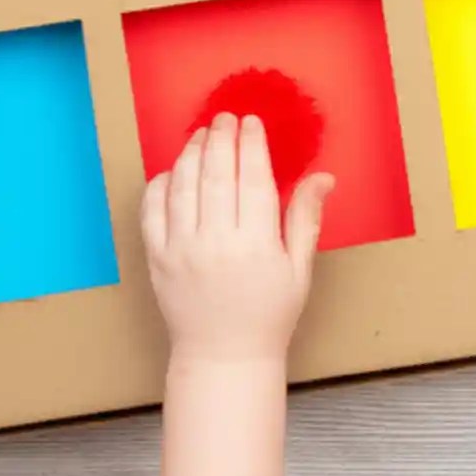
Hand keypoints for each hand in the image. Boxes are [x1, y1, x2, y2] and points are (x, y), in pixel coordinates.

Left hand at [141, 112, 334, 364]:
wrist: (223, 357)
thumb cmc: (269, 315)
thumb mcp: (298, 269)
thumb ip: (306, 219)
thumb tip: (324, 176)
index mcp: (255, 245)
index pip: (252, 180)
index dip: (252, 145)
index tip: (252, 122)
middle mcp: (215, 243)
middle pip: (215, 175)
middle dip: (221, 139)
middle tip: (225, 118)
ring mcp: (180, 250)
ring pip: (182, 186)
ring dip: (191, 154)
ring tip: (201, 136)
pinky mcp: (156, 259)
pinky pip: (152, 211)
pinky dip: (159, 185)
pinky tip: (172, 171)